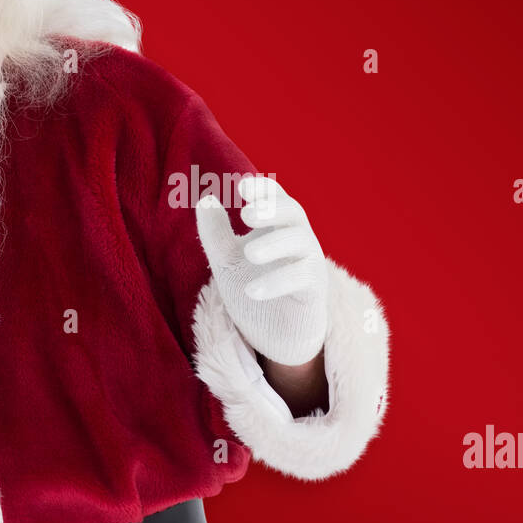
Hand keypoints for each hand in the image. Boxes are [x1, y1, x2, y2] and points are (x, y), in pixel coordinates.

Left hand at [195, 176, 328, 365]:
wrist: (274, 335)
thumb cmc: (253, 289)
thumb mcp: (226, 261)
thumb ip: (216, 233)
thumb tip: (206, 199)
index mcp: (277, 227)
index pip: (276, 198)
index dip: (263, 189)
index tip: (241, 186)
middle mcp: (298, 239)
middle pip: (294, 212)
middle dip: (272, 209)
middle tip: (245, 215)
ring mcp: (310, 262)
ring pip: (301, 241)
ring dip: (275, 244)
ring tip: (249, 253)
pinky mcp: (315, 290)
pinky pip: (303, 277)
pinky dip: (278, 281)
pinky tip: (253, 291)